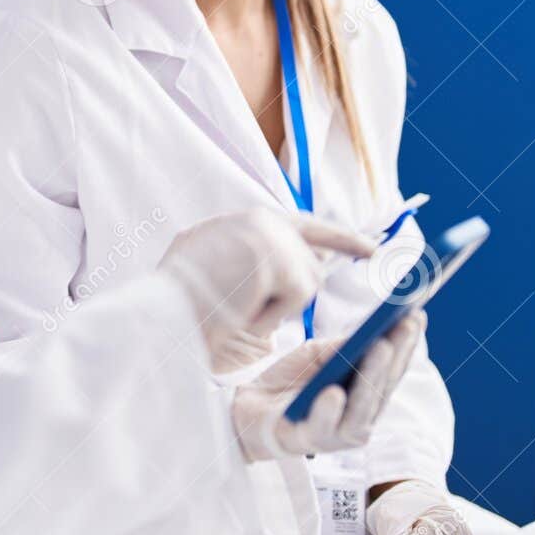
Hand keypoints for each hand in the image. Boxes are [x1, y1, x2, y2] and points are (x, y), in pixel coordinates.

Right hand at [159, 207, 374, 373]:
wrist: (160, 310)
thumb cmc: (179, 302)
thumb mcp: (218, 269)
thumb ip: (261, 261)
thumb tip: (313, 267)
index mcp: (245, 221)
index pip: (307, 226)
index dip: (343, 239)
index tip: (375, 249)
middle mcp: (260, 220)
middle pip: (309, 264)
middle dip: (293, 293)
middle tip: (255, 306)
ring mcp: (270, 235)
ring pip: (306, 283)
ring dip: (274, 308)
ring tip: (232, 305)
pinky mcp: (278, 256)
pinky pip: (297, 298)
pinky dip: (270, 315)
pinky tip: (239, 309)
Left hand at [231, 310, 424, 461]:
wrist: (246, 409)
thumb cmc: (288, 382)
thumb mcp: (314, 356)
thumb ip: (338, 348)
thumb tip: (367, 332)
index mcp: (365, 394)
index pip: (392, 368)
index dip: (406, 343)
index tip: (417, 315)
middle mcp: (360, 417)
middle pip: (383, 385)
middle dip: (397, 353)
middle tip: (404, 324)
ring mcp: (338, 434)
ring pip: (362, 408)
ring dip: (372, 376)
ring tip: (380, 347)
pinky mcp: (309, 443)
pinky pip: (324, 427)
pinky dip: (330, 410)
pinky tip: (335, 392)